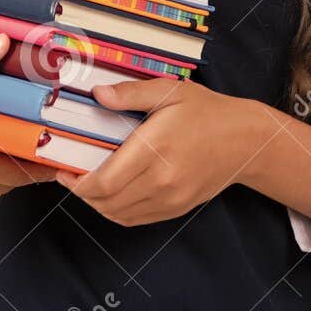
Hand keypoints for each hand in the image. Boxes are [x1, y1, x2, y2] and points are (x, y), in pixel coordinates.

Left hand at [55, 77, 265, 225]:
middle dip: (82, 193)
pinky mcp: (176, 209)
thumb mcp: (170, 91)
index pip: (104, 182)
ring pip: (118, 215)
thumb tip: (98, 94)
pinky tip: (110, 194)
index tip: (64, 170)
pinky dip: (116, 211)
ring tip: (87, 185)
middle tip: (70, 175)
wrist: (246, 142)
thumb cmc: (207, 112)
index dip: (77, 183)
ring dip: (96, 204)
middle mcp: (163, 181)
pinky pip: (136, 219)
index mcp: (156, 150)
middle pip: (106, 202)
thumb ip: (130, 93)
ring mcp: (171, 199)